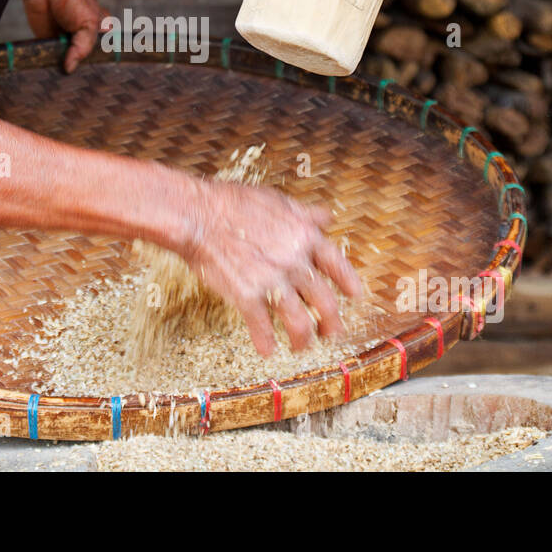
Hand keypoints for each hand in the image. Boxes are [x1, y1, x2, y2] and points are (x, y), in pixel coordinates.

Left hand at [16, 0, 110, 72]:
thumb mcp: (89, 23)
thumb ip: (84, 48)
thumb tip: (70, 68)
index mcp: (101, 30)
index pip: (107, 52)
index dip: (104, 62)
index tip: (103, 73)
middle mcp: (85, 38)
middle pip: (89, 59)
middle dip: (86, 67)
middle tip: (85, 77)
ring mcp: (69, 43)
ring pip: (72, 62)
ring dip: (69, 67)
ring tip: (69, 75)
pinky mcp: (52, 46)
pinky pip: (54, 60)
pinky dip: (53, 65)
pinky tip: (55, 71)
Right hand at [179, 178, 364, 356]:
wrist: (197, 214)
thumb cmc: (232, 202)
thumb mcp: (276, 200)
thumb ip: (304, 214)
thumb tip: (326, 217)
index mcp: (305, 236)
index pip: (337, 265)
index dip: (348, 283)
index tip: (354, 296)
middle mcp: (295, 260)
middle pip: (324, 300)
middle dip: (331, 322)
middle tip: (331, 332)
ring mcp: (272, 280)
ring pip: (299, 321)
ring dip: (303, 339)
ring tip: (301, 347)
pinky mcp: (247, 295)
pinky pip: (262, 327)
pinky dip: (266, 342)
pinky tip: (266, 350)